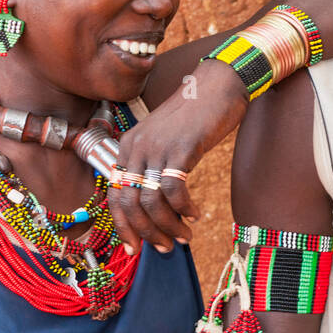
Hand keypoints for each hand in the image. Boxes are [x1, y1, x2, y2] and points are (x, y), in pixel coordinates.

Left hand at [109, 60, 249, 253]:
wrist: (218, 85)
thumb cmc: (196, 114)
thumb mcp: (166, 138)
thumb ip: (155, 164)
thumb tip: (158, 204)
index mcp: (129, 145)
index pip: (114, 194)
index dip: (123, 225)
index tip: (135, 246)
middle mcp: (137, 147)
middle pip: (128, 202)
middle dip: (145, 232)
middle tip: (164, 247)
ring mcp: (157, 147)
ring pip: (150, 200)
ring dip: (167, 225)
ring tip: (184, 237)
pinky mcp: (181, 148)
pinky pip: (174, 189)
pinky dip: (183, 208)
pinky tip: (195, 214)